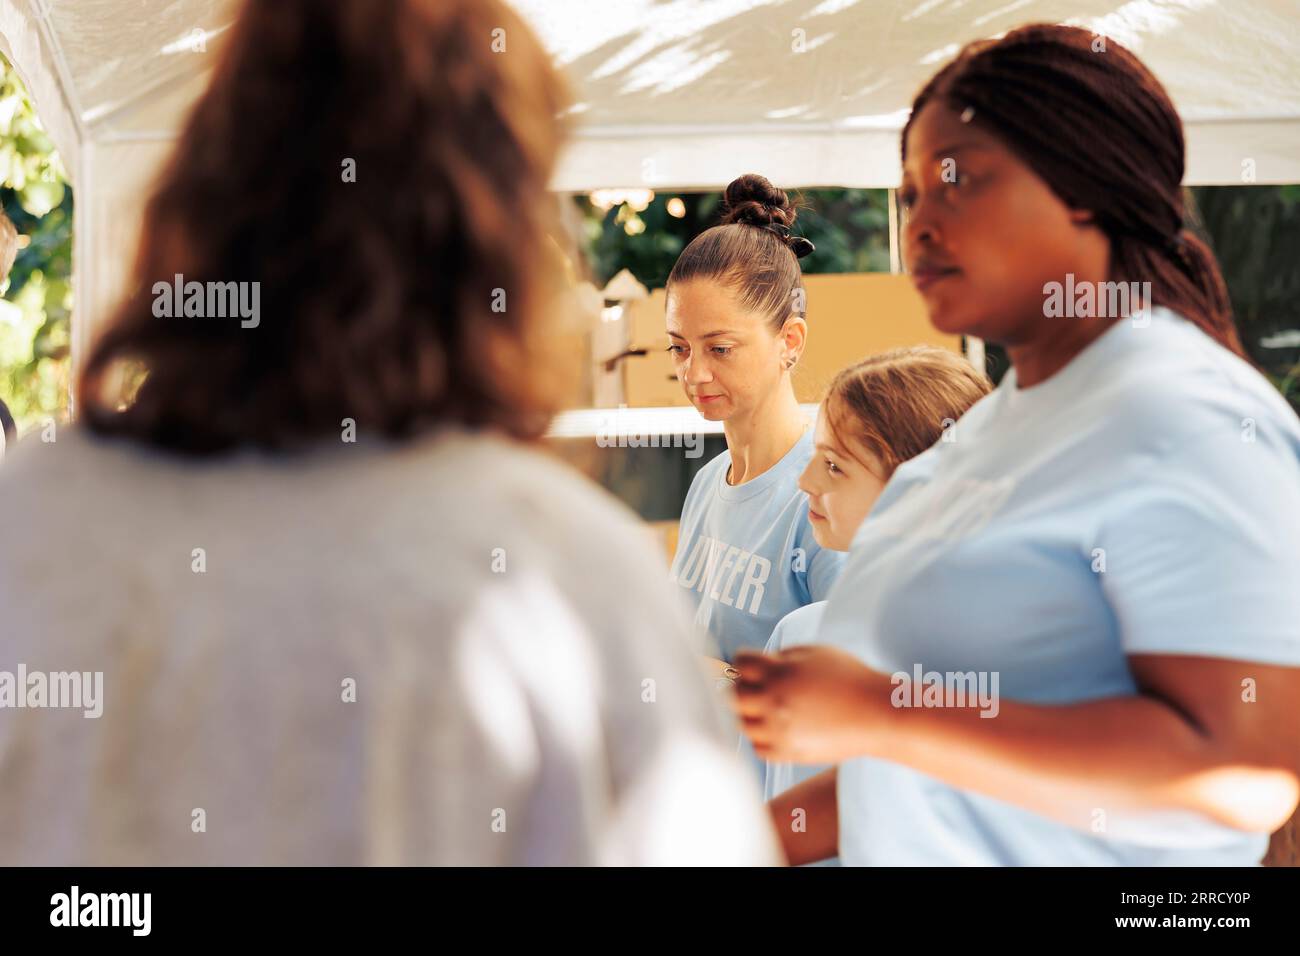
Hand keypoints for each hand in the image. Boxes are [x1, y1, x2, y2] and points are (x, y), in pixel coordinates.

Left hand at [733, 645, 889, 763]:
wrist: (877, 714)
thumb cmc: (851, 678)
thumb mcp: (816, 652)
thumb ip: (782, 656)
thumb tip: (757, 666)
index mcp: (780, 672)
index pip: (741, 663)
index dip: (743, 661)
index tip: (749, 665)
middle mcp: (775, 702)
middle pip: (734, 695)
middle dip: (742, 687)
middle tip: (754, 687)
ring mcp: (780, 730)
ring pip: (742, 724)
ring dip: (749, 714)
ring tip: (764, 708)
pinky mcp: (789, 753)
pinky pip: (758, 747)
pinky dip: (760, 737)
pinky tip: (774, 728)